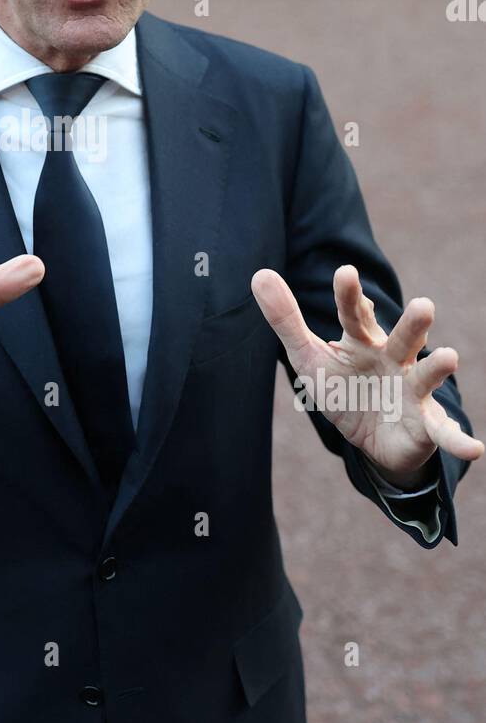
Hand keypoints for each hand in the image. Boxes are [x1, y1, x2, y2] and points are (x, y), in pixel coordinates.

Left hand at [251, 265, 483, 483]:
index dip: (349, 296)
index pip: (354, 315)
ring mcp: (412, 390)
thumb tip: (259, 273)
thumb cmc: (343, 386)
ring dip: (438, 368)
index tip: (346, 273)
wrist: (370, 436)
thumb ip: (286, 318)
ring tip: (449, 357)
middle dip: (412, 324)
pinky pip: (443, 433)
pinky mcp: (425, 425)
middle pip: (402, 339)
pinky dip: (459, 441)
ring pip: (426, 376)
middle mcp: (394, 359)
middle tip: (423, 305)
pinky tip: (475, 449)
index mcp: (363, 341)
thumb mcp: (309, 357)